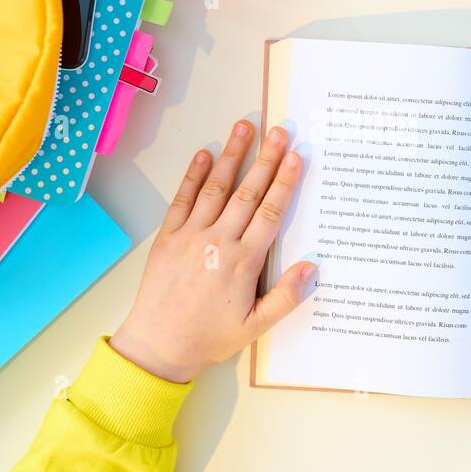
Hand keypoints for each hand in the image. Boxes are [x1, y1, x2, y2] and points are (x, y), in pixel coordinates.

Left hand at [110, 120, 315, 383]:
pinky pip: (183, 199)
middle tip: (279, 131)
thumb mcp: (255, 326)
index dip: (284, 182)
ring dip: (232, 155)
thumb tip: (311, 268)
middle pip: (247, 192)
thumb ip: (285, 297)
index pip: (269, 213)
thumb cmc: (208, 337)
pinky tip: (205, 154)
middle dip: (265, 159)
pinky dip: (194, 175)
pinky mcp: (168, 236)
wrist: (158, 343)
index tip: (296, 157)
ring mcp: (190, 236)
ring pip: (216, 188)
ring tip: (244, 128)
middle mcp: (218, 242)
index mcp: (243, 262)